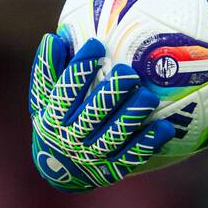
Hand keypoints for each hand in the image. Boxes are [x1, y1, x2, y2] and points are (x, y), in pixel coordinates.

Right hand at [28, 29, 175, 191]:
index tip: (96, 44)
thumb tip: (55, 38)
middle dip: (110, 93)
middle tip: (128, 72)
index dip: (79, 69)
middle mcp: (70, 139)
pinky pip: (132, 157)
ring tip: (148, 95)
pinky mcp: (112, 170)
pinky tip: (165, 127)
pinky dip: (148, 143)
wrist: (59, 170)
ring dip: (131, 116)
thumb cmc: (55, 119)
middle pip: (91, 115)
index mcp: (52, 118)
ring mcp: (92, 156)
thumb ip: (49, 71)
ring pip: (113, 136)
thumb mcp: (43, 98)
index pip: (65, 92)